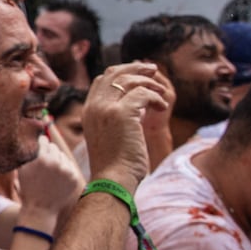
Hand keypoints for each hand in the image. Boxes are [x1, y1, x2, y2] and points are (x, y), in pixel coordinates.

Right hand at [15, 118, 85, 214]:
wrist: (40, 209)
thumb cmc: (28, 187)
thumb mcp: (22, 168)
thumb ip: (28, 151)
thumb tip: (36, 136)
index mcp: (41, 159)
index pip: (44, 140)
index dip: (39, 145)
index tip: (38, 151)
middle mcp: (56, 162)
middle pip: (54, 147)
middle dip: (48, 153)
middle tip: (43, 164)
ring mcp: (67, 170)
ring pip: (62, 156)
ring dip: (56, 161)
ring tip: (49, 174)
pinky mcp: (75, 178)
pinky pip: (69, 166)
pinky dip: (64, 171)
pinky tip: (56, 180)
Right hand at [80, 63, 171, 188]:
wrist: (113, 181)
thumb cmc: (115, 165)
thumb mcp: (109, 135)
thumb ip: (115, 117)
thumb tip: (136, 102)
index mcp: (89, 111)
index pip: (102, 80)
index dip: (121, 73)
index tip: (138, 76)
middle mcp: (95, 106)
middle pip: (114, 74)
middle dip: (135, 68)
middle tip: (152, 70)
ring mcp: (107, 109)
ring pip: (129, 80)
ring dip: (149, 83)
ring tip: (160, 93)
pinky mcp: (123, 114)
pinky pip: (143, 93)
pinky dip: (156, 97)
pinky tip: (162, 108)